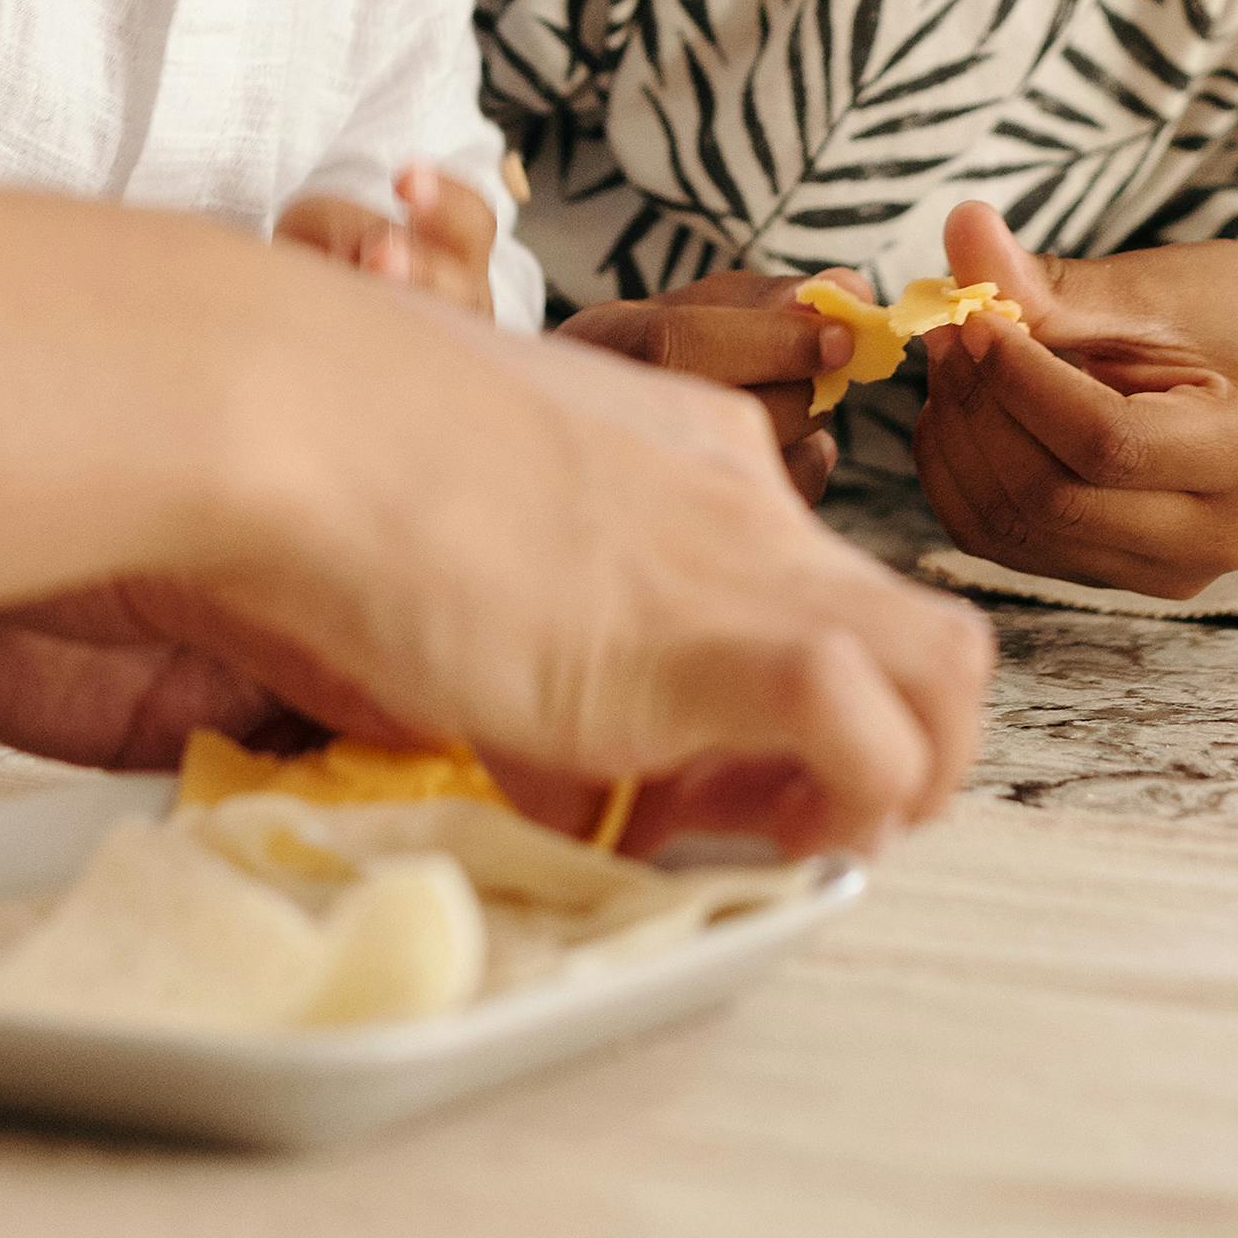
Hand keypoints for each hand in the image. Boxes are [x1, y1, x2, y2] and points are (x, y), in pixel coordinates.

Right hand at [0, 175, 990, 860]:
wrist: (289, 407)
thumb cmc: (315, 445)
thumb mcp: (427, 523)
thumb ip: (483, 611)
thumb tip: (484, 711)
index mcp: (675, 451)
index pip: (796, 572)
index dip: (767, 686)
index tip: (667, 754)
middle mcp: (737, 497)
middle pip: (905, 624)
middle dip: (875, 739)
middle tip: (754, 810)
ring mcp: (748, 564)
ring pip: (948, 677)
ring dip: (894, 778)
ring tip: (777, 831)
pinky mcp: (738, 642)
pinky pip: (886, 740)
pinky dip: (845, 807)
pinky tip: (737, 827)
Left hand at [904, 204, 1237, 601]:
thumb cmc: (1222, 320)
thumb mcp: (1152, 289)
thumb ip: (1056, 282)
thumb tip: (960, 226)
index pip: (1106, 441)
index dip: (1018, 381)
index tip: (973, 316)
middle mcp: (1215, 535)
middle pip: (1049, 497)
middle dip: (978, 408)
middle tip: (948, 331)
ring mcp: (1164, 572)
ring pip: (1013, 528)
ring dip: (957, 442)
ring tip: (953, 362)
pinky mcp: (1112, 578)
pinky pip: (1001, 543)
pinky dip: (958, 478)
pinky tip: (961, 412)